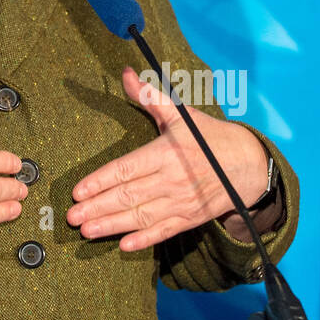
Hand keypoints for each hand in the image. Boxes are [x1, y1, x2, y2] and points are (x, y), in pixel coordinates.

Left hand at [65, 65, 269, 252]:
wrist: (248, 164)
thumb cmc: (208, 136)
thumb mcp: (180, 113)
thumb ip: (149, 96)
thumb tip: (126, 74)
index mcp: (166, 153)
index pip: (126, 169)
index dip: (100, 181)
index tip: (78, 191)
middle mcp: (173, 179)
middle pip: (129, 196)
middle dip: (97, 208)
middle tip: (71, 217)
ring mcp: (182, 202)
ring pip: (141, 217)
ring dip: (111, 225)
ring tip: (86, 230)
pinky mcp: (191, 218)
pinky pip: (164, 231)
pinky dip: (144, 240)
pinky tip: (123, 246)